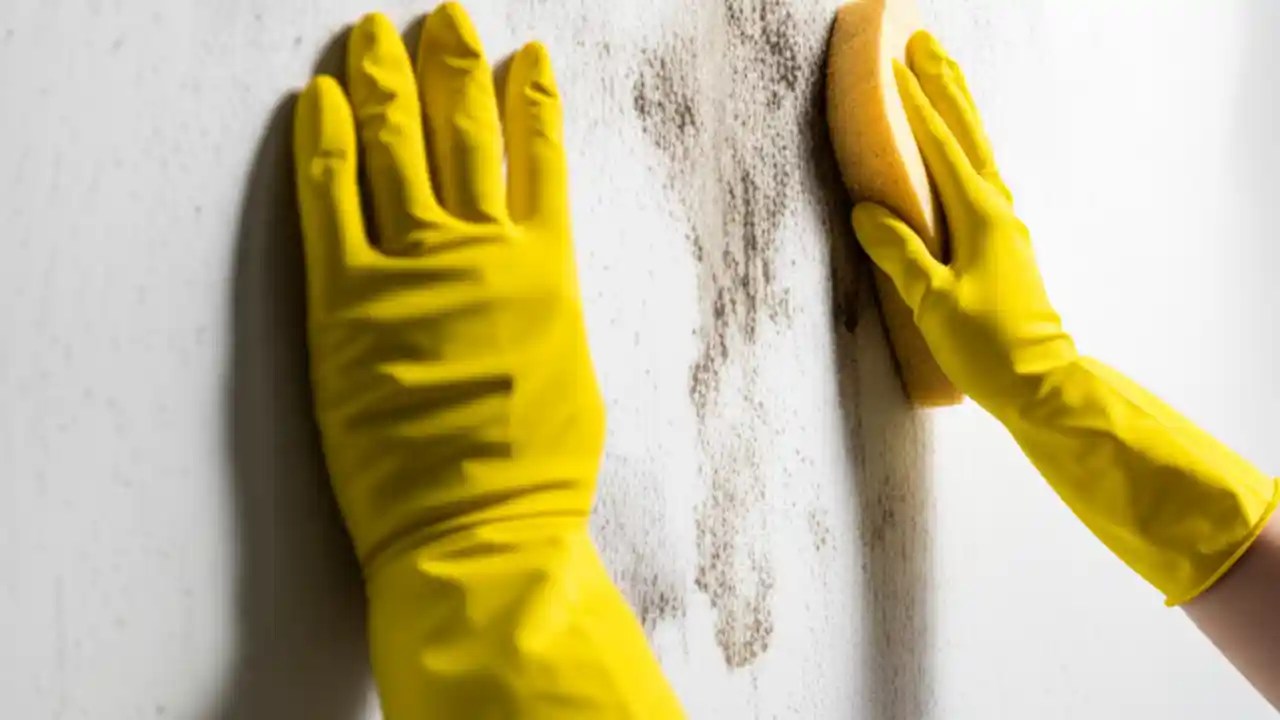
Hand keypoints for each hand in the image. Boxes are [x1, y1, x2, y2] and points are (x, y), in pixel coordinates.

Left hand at [293, 4, 681, 715]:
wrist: (481, 530)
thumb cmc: (539, 473)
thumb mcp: (572, 376)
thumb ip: (547, 311)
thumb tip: (533, 280)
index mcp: (547, 270)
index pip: (539, 156)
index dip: (532, 98)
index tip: (525, 56)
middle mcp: (484, 252)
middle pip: (465, 131)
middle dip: (454, 65)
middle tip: (444, 18)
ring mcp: (412, 272)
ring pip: (397, 149)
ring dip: (384, 82)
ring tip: (373, 34)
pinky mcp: (345, 304)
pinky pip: (331, 201)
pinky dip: (324, 144)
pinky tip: (316, 100)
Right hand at [851, 31, 1075, 417]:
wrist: (1041, 385)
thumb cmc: (988, 347)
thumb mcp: (933, 302)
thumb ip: (900, 253)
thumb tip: (868, 211)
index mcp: (981, 217)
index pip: (940, 148)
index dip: (916, 106)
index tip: (895, 65)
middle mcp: (997, 213)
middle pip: (969, 135)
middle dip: (946, 87)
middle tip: (926, 43)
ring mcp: (1004, 228)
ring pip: (977, 154)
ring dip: (958, 112)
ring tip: (941, 81)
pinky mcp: (1002, 247)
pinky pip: (978, 180)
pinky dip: (963, 151)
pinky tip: (955, 158)